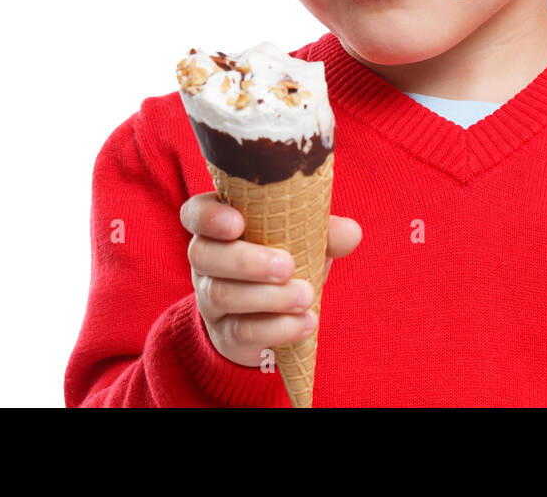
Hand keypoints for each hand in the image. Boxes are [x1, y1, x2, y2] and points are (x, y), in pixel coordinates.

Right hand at [179, 191, 362, 366]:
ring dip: (268, 297)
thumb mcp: (305, 240)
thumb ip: (325, 232)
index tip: (237, 223)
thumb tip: (350, 232)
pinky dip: (278, 327)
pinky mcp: (225, 333)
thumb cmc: (287, 260)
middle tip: (288, 266)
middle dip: (246, 261)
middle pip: (203, 255)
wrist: (275, 315)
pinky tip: (306, 323)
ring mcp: (209, 297)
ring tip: (306, 296)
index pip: (195, 213)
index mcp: (221, 225)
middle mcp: (206, 258)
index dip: (209, 217)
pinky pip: (241, 331)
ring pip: (221, 294)